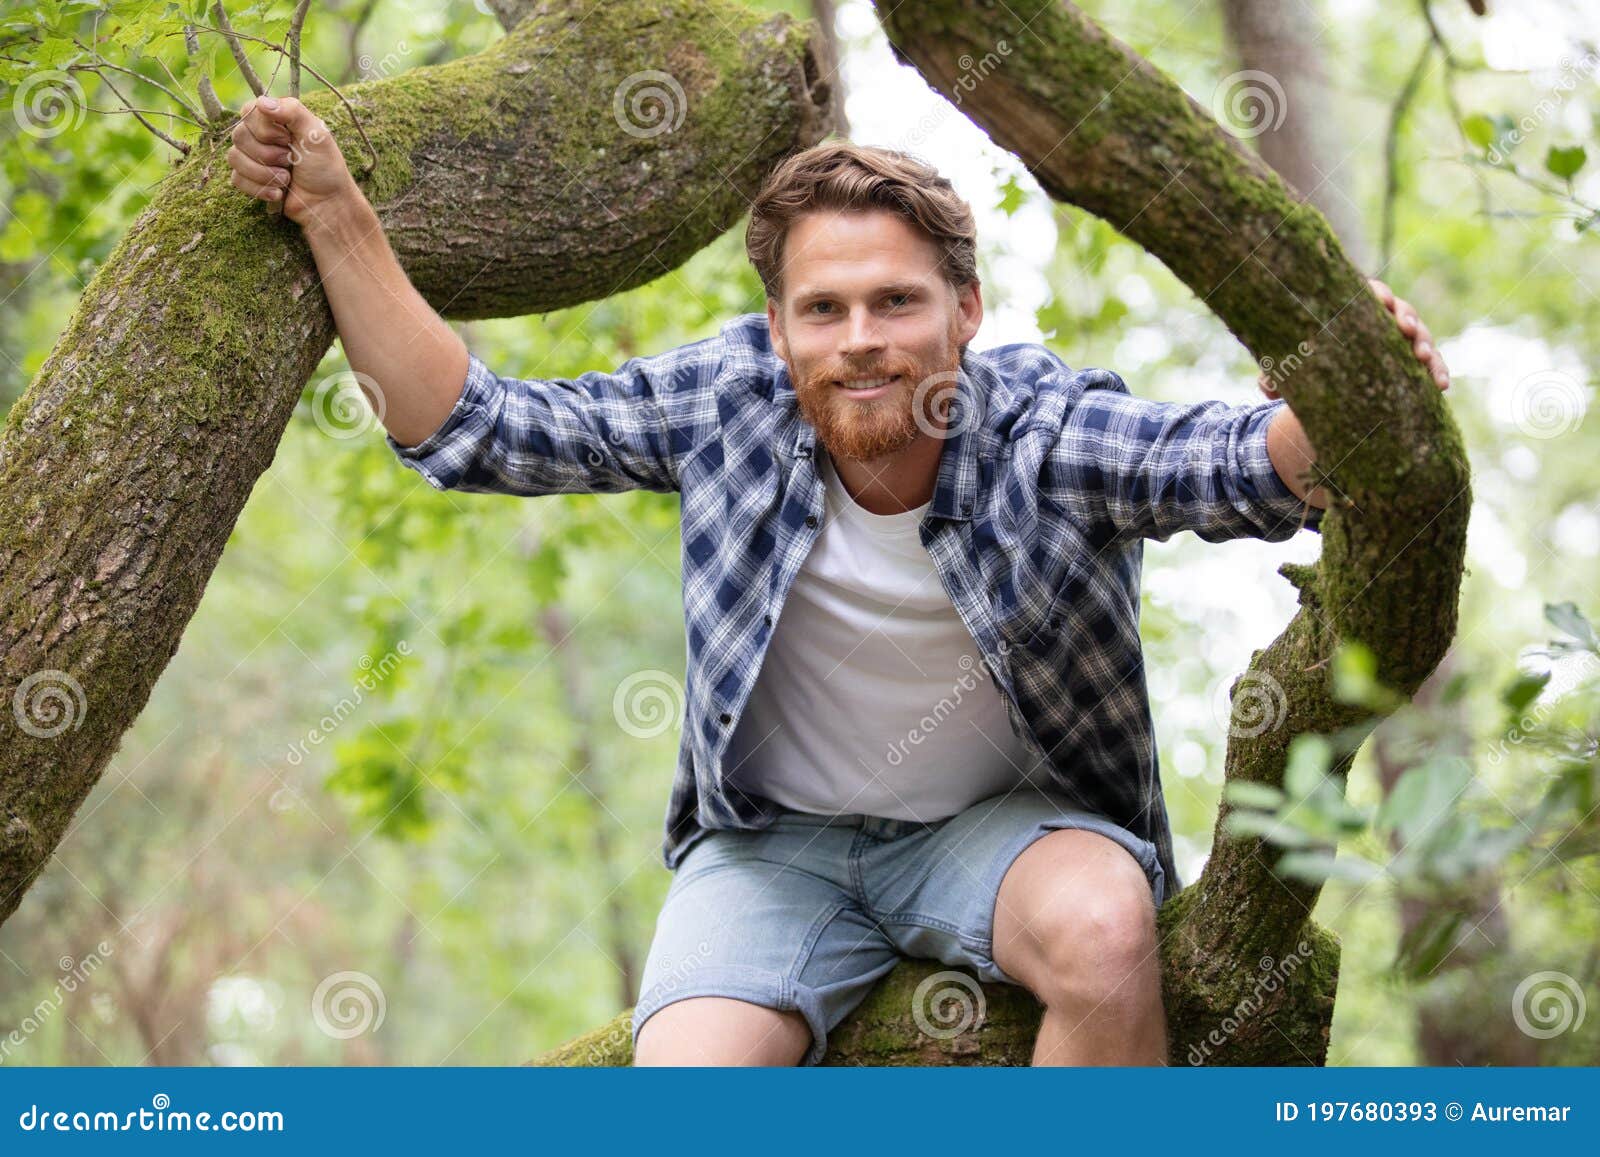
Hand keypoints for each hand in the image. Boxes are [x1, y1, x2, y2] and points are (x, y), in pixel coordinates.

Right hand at [227, 95, 355, 228]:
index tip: (288, 140)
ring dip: (265, 174)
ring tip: (286, 179)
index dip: (266, 130)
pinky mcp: (249, 179)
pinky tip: (278, 193)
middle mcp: (259, 135)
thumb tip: (262, 102)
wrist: (326, 203)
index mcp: (275, 119)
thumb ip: (293, 112)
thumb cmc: (325, 167)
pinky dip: (259, 189)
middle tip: (291, 161)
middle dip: (269, 155)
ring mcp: (252, 157)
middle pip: (239, 136)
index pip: (248, 112)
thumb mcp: (316, 134)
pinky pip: (237, 179)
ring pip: (234, 158)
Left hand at [1257, 277, 1451, 398]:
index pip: (1367, 292)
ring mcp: (1403, 337)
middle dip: (1406, 316)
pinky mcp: (1415, 359)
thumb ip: (1277, 373)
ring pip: (1422, 334)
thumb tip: (1269, 387)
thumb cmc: (1306, 359)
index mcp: (1353, 307)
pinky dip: (1437, 372)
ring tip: (1424, 359)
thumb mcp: (1287, 365)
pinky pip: (1432, 363)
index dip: (1374, 294)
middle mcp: (1383, 317)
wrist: (1331, 373)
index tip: (1379, 300)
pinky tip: (1441, 386)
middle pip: (1400, 308)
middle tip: (1407, 328)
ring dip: (1426, 344)